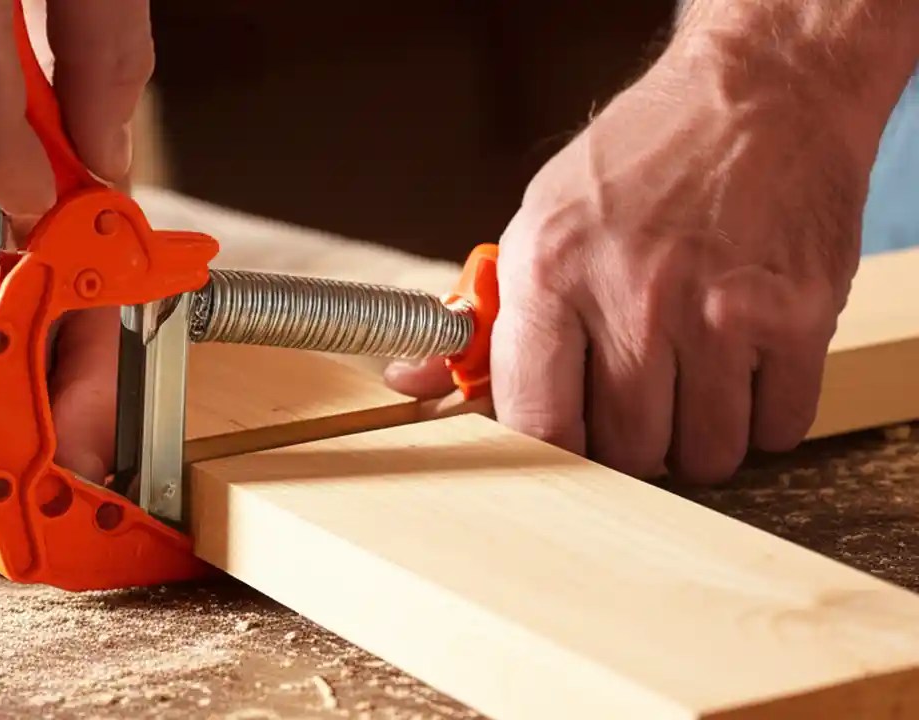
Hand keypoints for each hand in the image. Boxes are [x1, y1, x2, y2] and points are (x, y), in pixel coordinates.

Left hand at [388, 41, 884, 482]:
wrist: (762, 91)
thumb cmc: (643, 159)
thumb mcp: (541, 220)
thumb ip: (485, 317)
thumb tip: (413, 379)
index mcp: (551, 274)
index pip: (537, 422)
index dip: (551, 450)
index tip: (566, 445)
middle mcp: (632, 299)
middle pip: (627, 452)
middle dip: (629, 441)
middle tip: (637, 398)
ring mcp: (720, 312)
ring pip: (705, 455)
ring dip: (698, 438)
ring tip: (693, 383)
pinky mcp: (798, 318)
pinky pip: (777, 429)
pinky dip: (761, 418)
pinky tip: (744, 372)